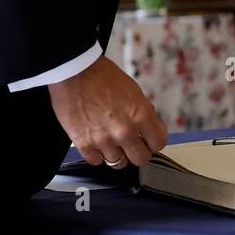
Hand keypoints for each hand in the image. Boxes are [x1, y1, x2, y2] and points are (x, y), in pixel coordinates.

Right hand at [47, 56, 167, 168]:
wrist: (75, 72)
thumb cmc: (102, 77)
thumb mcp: (134, 91)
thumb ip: (143, 113)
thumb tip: (148, 128)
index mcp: (141, 115)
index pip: (158, 143)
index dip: (154, 142)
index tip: (149, 140)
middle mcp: (124, 130)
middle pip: (140, 159)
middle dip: (138, 152)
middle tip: (133, 145)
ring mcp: (103, 139)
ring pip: (117, 162)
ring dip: (116, 152)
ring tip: (111, 140)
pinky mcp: (83, 143)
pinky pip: (96, 161)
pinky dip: (97, 154)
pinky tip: (97, 141)